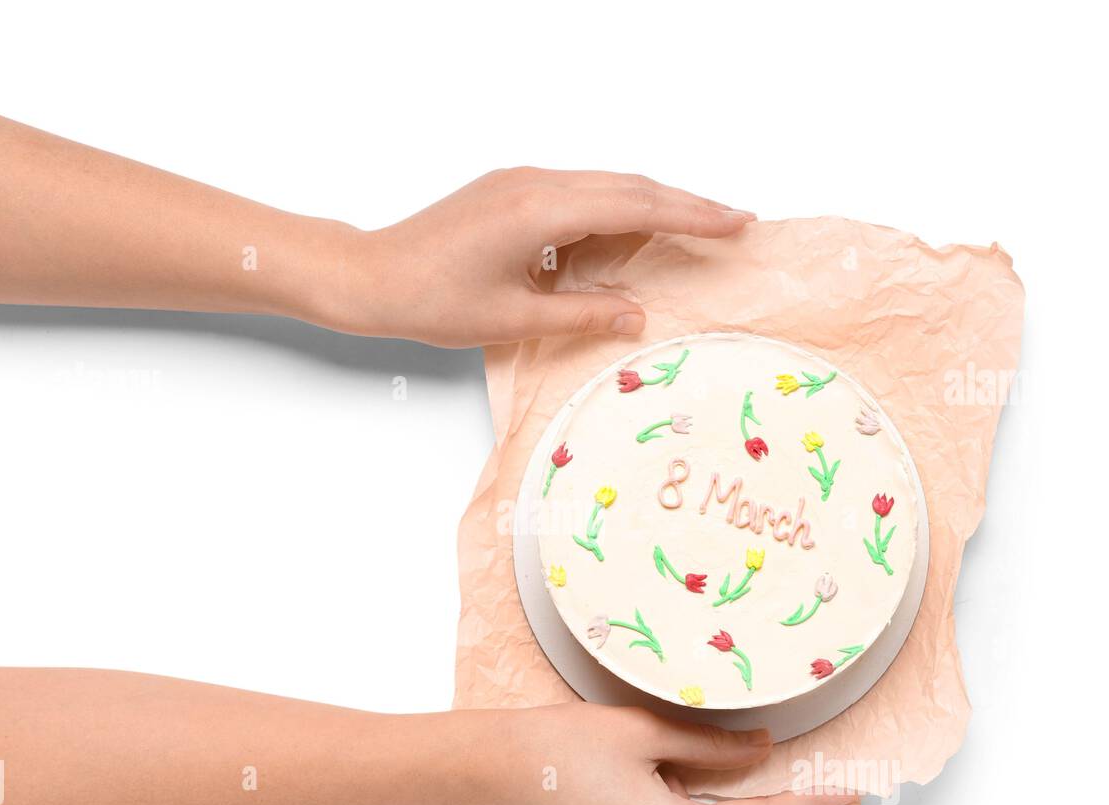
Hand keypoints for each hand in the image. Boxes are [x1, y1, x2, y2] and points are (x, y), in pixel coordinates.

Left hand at [313, 168, 754, 347]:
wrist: (371, 276)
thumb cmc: (432, 300)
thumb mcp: (515, 319)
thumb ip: (584, 313)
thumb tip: (638, 315)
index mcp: (542, 210)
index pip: (636, 204)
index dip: (692, 215)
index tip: (736, 223)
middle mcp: (537, 183)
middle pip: (629, 185)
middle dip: (686, 204)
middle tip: (735, 222)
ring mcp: (522, 180)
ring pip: (606, 185)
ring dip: (653, 204)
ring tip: (695, 228)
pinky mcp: (512, 189)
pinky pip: (579, 192)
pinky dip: (615, 209)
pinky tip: (631, 234)